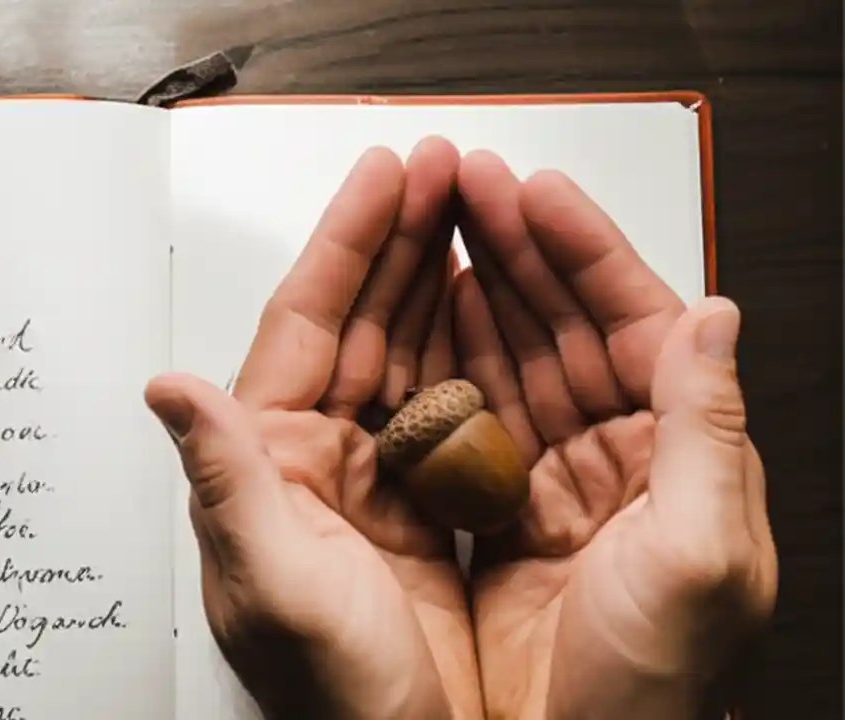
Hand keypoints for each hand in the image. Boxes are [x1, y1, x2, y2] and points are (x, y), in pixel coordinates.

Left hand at [145, 139, 483, 718]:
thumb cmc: (330, 692)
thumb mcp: (272, 583)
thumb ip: (223, 479)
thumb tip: (166, 387)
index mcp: (268, 460)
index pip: (305, 323)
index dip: (345, 242)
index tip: (380, 176)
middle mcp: (312, 457)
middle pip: (357, 319)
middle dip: (397, 238)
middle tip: (438, 168)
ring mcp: (368, 476)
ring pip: (401, 347)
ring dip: (432, 274)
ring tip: (466, 208)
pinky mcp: (419, 503)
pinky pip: (444, 400)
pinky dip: (467, 344)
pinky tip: (486, 303)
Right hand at [452, 150, 777, 718]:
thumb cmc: (653, 685)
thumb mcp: (701, 557)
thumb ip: (709, 430)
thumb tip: (718, 317)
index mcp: (681, 456)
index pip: (639, 323)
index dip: (587, 251)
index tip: (538, 193)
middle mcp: (621, 458)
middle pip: (568, 325)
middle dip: (519, 249)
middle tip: (471, 186)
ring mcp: (556, 481)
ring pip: (517, 358)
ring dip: (481, 288)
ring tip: (442, 226)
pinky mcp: (501, 512)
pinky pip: (474, 414)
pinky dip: (450, 359)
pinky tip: (428, 318)